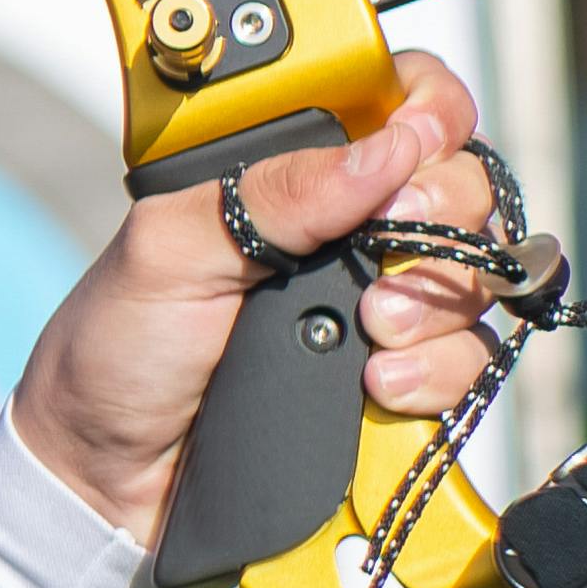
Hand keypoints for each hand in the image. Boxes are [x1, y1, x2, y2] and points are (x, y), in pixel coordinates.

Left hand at [7, 52, 516, 550]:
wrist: (110, 481)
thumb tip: (387, 149)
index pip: (398, 106)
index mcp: (290, 176)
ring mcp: (379, 306)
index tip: (422, 144)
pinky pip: (468, 361)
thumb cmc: (117, 351)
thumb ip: (272, 194)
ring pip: (477, 277)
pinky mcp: (399, 379)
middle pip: (461, 187)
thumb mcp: (170, 252)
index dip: (432, 112)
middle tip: (379, 265)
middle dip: (438, 219)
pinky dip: (439, 373)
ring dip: (437, 304)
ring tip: (368, 335)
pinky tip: (378, 387)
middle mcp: (347, 231)